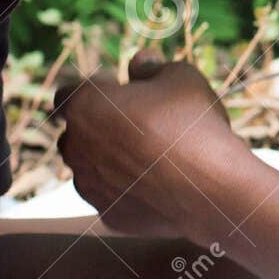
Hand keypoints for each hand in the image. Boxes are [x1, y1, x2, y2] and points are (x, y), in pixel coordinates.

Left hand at [54, 53, 249, 237]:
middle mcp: (77, 147)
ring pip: (89, 168)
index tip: (114, 88)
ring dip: (107, 159)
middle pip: (75, 133)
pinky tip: (155, 183)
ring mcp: (91, 186)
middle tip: (137, 122)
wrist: (214, 187)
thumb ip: (152, 67)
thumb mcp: (180, 77)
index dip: (91, 89)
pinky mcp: (108, 216)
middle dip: (98, 126)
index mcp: (85, 106)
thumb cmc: (193, 124)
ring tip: (147, 155)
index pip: (65, 94)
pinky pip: (110, 197)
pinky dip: (124, 189)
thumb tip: (139, 63)